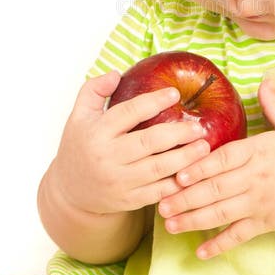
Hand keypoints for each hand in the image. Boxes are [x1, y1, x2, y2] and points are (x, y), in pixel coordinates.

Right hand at [52, 70, 210, 214]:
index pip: (129, 112)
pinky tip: (193, 172)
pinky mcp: (128, 200)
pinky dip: (178, 182)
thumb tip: (116, 74)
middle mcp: (107, 157)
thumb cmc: (80, 147)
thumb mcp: (78, 116)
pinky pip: (158, 191)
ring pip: (158, 168)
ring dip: (185, 157)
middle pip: (150, 142)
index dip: (154, 101)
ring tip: (204, 146)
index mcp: (96, 132)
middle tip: (198, 126)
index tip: (175, 94)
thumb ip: (94, 90)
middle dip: (178, 133)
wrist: (70, 193)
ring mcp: (118, 181)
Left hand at [158, 78, 274, 257]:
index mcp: (260, 152)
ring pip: (221, 214)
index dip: (201, 167)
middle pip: (217, 189)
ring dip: (193, 220)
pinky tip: (200, 252)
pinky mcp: (264, 224)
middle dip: (186, 197)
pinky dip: (219, 245)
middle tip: (160, 202)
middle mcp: (256, 179)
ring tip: (169, 224)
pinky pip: (238, 236)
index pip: (225, 159)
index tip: (180, 173)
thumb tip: (265, 79)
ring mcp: (259, 204)